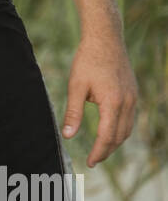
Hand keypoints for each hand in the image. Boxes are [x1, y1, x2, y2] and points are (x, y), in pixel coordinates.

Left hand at [61, 33, 137, 166]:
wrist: (105, 38)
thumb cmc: (88, 60)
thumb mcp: (76, 86)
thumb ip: (73, 113)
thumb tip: (67, 136)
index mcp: (113, 103)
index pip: (107, 136)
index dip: (98, 152)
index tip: (89, 162)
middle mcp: (127, 102)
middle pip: (120, 136)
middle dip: (107, 150)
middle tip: (94, 160)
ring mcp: (133, 97)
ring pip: (127, 128)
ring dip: (115, 141)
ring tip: (101, 149)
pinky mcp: (133, 92)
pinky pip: (130, 118)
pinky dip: (120, 129)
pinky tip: (110, 130)